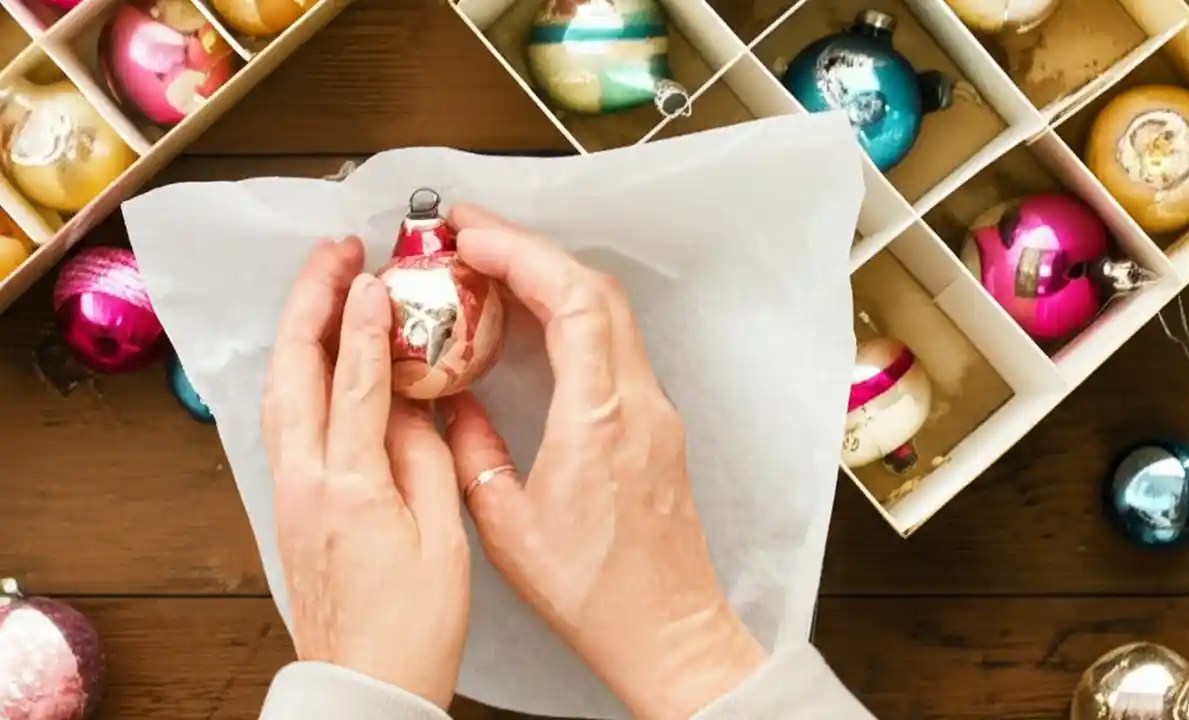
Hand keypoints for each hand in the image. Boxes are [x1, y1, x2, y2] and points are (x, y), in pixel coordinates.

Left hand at [261, 237, 468, 708]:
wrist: (365, 683)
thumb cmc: (411, 625)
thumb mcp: (441, 537)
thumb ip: (425, 458)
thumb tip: (413, 402)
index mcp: (350, 488)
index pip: (354, 383)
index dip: (364, 324)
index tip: (374, 275)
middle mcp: (306, 482)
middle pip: (296, 370)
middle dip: (311, 300)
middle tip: (337, 251)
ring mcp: (290, 491)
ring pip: (282, 388)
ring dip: (301, 328)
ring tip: (325, 283)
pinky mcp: (292, 501)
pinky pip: (288, 415)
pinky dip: (300, 368)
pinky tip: (318, 353)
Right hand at [439, 207, 765, 719]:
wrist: (665, 627)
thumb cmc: (595, 592)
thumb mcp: (506, 525)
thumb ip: (473, 452)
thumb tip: (452, 404)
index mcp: (599, 418)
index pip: (571, 300)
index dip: (520, 252)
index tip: (468, 235)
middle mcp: (636, 401)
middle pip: (594, 289)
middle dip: (530, 249)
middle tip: (469, 236)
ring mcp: (653, 409)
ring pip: (609, 311)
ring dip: (552, 277)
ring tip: (492, 269)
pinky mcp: (655, 424)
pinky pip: (614, 343)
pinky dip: (571, 314)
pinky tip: (533, 322)